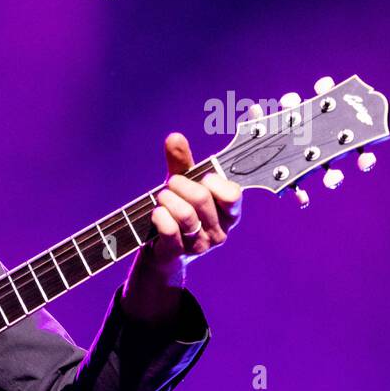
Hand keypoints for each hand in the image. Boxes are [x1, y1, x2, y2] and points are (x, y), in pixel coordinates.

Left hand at [122, 127, 243, 322]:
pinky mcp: (180, 253)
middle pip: (202, 198)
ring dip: (167, 199)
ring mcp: (201, 245)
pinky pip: (170, 230)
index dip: (214, 181)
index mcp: (229, 212)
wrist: (162, 251)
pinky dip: (159, 216)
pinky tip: (156, 213)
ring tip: (161, 197)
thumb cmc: (178, 212)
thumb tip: (174, 137)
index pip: (233, 194)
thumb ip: (181, 162)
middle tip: (171, 184)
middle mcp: (220, 230)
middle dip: (180, 185)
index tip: (203, 177)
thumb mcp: (183, 185)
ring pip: (185, 214)